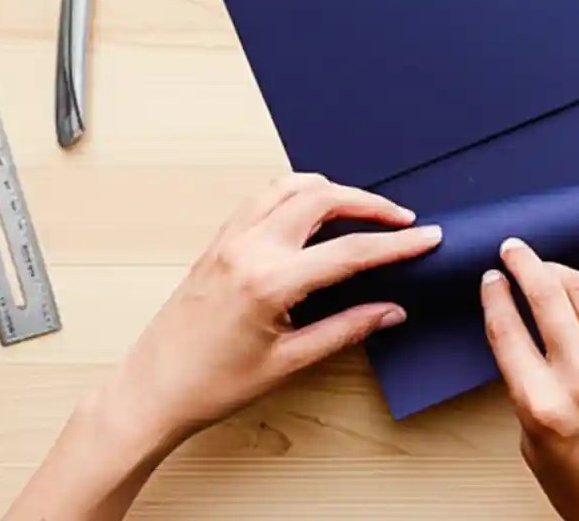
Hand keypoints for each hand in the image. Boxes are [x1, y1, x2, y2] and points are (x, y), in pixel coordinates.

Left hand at [5, 173, 441, 520]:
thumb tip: (389, 311)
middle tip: (400, 219)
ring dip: (330, 190)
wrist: (152, 391)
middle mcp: (248, 249)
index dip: (396, 243)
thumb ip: (345, 329)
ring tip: (361, 208)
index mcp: (270, 282)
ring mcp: (229, 240)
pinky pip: (260, 198)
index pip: (351, 251)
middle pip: (322, 199)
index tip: (426, 237)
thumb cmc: (210, 385)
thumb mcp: (289, 362)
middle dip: (369, 204)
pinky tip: (311, 210)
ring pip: (289, 186)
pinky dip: (293, 193)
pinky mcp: (216, 242)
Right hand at [482, 238, 578, 520]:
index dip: (494, 295)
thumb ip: (525, 389)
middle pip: (546, 295)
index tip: (489, 279)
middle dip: (524, 264)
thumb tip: (521, 340)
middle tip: (513, 249)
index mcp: (541, 404)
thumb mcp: (533, 443)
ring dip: (560, 269)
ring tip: (545, 263)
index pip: (508, 328)